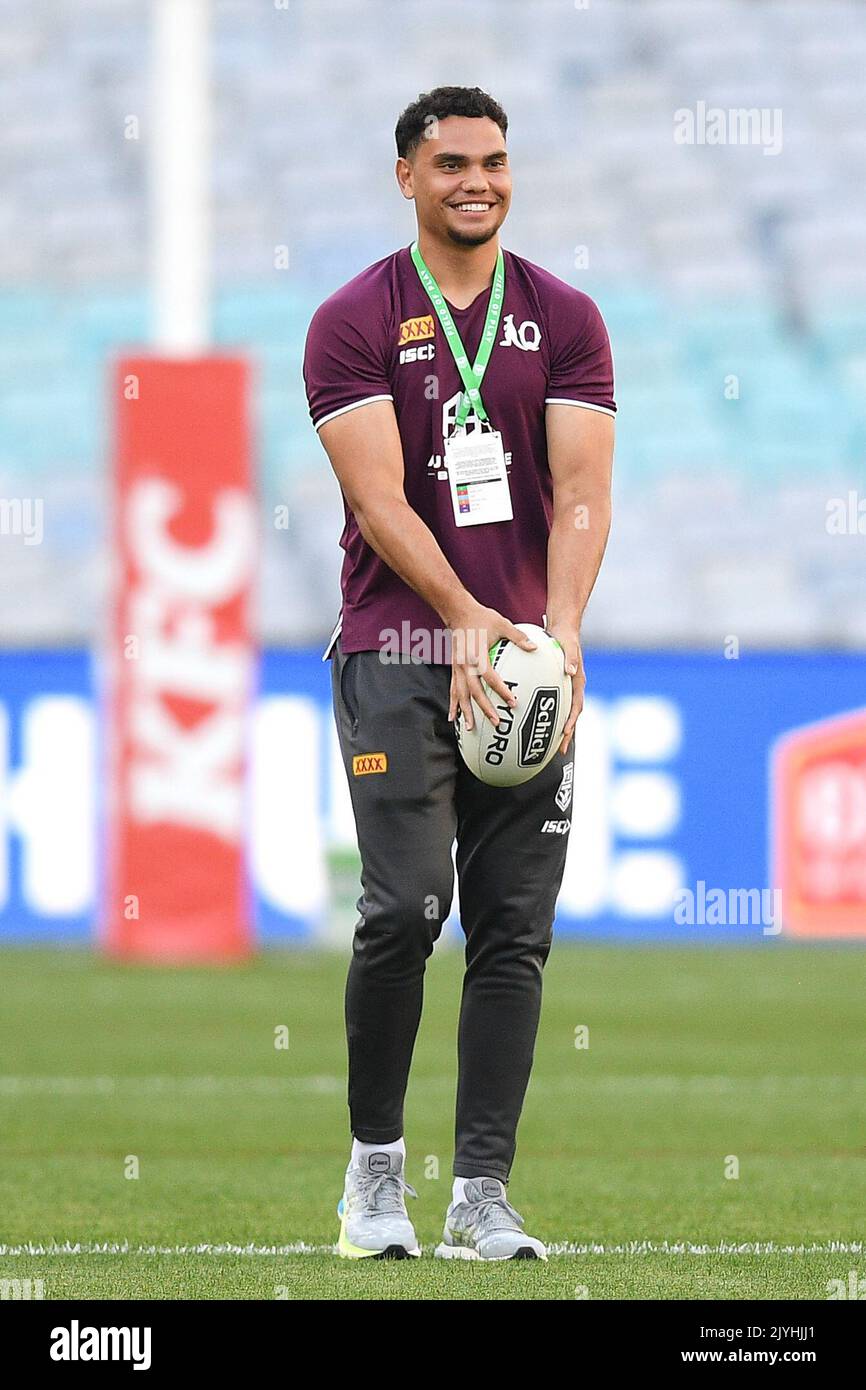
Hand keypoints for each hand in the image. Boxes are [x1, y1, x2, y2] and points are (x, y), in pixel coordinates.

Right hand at [446, 600, 536, 729]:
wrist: (458, 612)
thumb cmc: (481, 617)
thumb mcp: (502, 624)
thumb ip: (518, 637)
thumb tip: (535, 648)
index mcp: (477, 655)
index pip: (490, 677)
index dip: (501, 690)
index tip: (513, 702)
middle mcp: (465, 665)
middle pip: (474, 691)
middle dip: (484, 708)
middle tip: (497, 722)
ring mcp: (457, 668)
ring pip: (461, 694)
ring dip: (466, 712)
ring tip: (470, 728)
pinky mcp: (454, 669)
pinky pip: (453, 690)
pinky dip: (454, 704)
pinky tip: (453, 718)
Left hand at [546, 621, 584, 754]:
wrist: (562, 627)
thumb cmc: (566, 636)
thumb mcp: (569, 645)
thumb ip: (570, 658)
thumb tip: (570, 672)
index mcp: (577, 682)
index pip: (576, 706)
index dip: (571, 722)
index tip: (565, 734)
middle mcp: (571, 688)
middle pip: (569, 716)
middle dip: (565, 734)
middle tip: (559, 751)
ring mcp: (562, 688)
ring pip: (560, 712)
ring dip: (554, 728)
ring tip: (545, 745)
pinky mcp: (552, 685)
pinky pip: (548, 702)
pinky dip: (542, 714)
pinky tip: (527, 721)